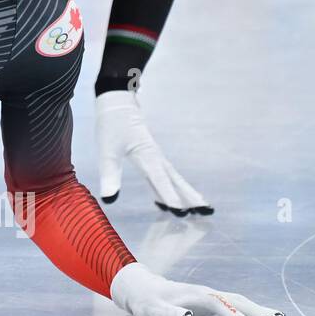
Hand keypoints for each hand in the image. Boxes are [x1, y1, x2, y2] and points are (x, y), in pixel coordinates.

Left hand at [96, 90, 210, 214]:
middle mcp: (156, 157)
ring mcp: (154, 155)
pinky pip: (163, 174)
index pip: (162, 182)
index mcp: (148, 157)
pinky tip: (164, 197)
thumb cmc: (112, 123)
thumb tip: (109, 199)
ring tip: (199, 207)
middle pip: (176, 181)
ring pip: (173, 178)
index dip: (171, 198)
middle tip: (207, 212)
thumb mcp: (107, 150)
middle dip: (191, 197)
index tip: (183, 214)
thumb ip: (109, 174)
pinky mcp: (149, 153)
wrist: (117, 100)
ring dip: (184, 192)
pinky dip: (168, 186)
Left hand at [110, 262, 283, 315]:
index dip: (229, 312)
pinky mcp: (212, 302)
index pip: (215, 303)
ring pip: (237, 300)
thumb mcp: (151, 308)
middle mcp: (205, 293)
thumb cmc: (147, 300)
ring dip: (257, 309)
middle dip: (254, 309)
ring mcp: (210, 296)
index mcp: (193, 295)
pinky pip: (235, 304)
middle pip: (234, 299)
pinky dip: (250, 310)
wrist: (143, 287)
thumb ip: (167, 313)